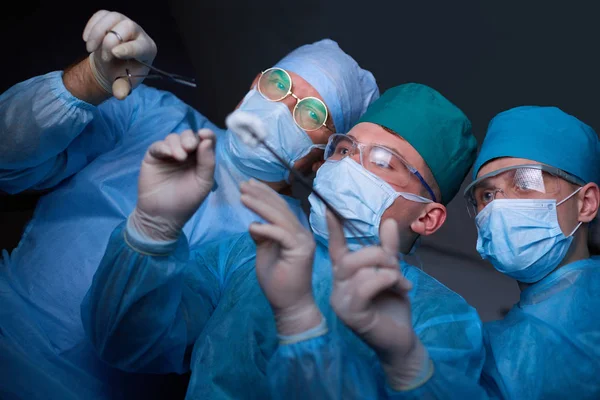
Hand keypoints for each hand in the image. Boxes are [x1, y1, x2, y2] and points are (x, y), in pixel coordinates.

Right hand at [83, 10, 156, 98]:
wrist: (111, 65)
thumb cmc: (121, 73)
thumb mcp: (122, 83)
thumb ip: (122, 88)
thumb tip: (120, 95)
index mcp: (147, 50)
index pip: (140, 46)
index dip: (128, 48)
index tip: (115, 53)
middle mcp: (138, 33)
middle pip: (127, 26)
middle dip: (111, 41)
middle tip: (104, 57)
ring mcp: (125, 23)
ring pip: (112, 17)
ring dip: (98, 33)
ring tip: (90, 49)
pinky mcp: (111, 18)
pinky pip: (101, 15)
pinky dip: (91, 26)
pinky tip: (87, 39)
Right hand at [131, 129, 215, 241]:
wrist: (163, 216)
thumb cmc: (186, 201)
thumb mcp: (203, 183)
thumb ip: (208, 162)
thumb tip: (207, 140)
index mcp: (200, 159)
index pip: (205, 141)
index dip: (207, 134)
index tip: (205, 135)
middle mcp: (185, 154)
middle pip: (188, 136)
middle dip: (190, 138)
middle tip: (191, 147)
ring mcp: (168, 155)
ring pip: (173, 138)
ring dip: (178, 143)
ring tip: (180, 157)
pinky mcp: (153, 157)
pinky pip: (158, 146)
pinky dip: (164, 146)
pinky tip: (170, 155)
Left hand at [240, 179, 320, 334]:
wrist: (290, 305)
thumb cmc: (278, 281)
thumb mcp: (266, 252)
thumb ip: (263, 236)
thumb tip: (254, 222)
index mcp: (295, 232)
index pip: (280, 208)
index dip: (265, 194)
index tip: (248, 184)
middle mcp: (302, 232)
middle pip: (280, 208)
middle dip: (261, 194)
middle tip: (242, 184)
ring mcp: (303, 241)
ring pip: (280, 218)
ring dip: (260, 205)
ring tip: (242, 196)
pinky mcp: (300, 251)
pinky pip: (281, 234)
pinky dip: (265, 228)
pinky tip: (251, 226)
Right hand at [327, 212, 429, 388]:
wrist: (401, 339)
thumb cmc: (392, 306)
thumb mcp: (392, 272)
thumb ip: (388, 249)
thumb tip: (389, 221)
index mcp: (345, 274)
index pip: (336, 248)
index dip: (333, 228)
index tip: (329, 208)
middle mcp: (338, 285)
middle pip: (352, 256)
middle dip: (379, 255)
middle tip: (398, 269)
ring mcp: (340, 300)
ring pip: (360, 269)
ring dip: (388, 272)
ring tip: (402, 284)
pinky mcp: (350, 313)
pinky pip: (365, 286)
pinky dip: (385, 281)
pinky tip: (399, 289)